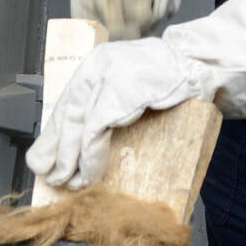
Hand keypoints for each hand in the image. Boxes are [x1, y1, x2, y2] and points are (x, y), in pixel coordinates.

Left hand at [26, 37, 206, 189]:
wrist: (200, 64)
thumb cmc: (169, 80)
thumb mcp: (130, 89)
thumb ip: (105, 107)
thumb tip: (77, 145)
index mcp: (96, 63)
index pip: (66, 103)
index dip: (54, 135)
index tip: (44, 158)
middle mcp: (96, 65)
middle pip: (67, 114)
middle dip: (57, 151)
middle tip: (52, 176)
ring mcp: (107, 74)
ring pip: (77, 124)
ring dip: (72, 159)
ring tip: (70, 182)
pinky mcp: (120, 89)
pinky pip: (95, 130)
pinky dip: (91, 156)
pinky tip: (91, 173)